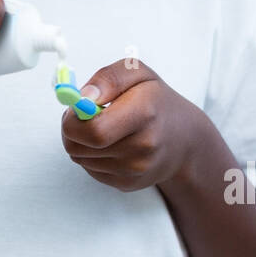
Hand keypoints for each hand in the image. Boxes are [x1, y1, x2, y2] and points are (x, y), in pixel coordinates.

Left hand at [60, 59, 204, 191]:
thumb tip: (82, 98)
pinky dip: (92, 156)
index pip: (92, 130)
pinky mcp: (128, 183)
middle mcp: (142, 146)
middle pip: (78, 147)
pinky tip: (110, 144)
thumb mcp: (137, 73)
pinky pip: (90, 170)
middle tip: (83, 116)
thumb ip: (108, 78)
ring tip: (102, 128)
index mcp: (144, 113)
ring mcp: (136, 169)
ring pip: (80, 159)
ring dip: (81, 143)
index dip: (73, 119)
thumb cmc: (156, 101)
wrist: (185, 139)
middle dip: (71, 130)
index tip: (77, 107)